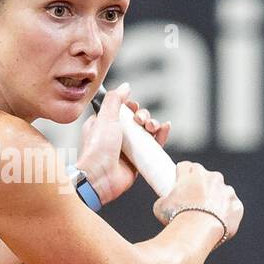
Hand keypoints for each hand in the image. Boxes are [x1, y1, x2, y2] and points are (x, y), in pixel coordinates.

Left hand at [75, 82, 171, 205]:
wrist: (100, 177)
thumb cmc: (98, 149)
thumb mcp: (104, 117)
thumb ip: (114, 99)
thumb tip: (126, 86)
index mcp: (103, 125)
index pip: (122, 110)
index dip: (130, 107)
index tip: (132, 107)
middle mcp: (116, 136)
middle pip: (137, 120)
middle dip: (143, 116)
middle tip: (141, 120)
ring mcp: (128, 149)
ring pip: (146, 132)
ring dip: (153, 125)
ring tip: (152, 127)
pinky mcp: (138, 160)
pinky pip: (153, 146)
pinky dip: (161, 136)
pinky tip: (165, 128)